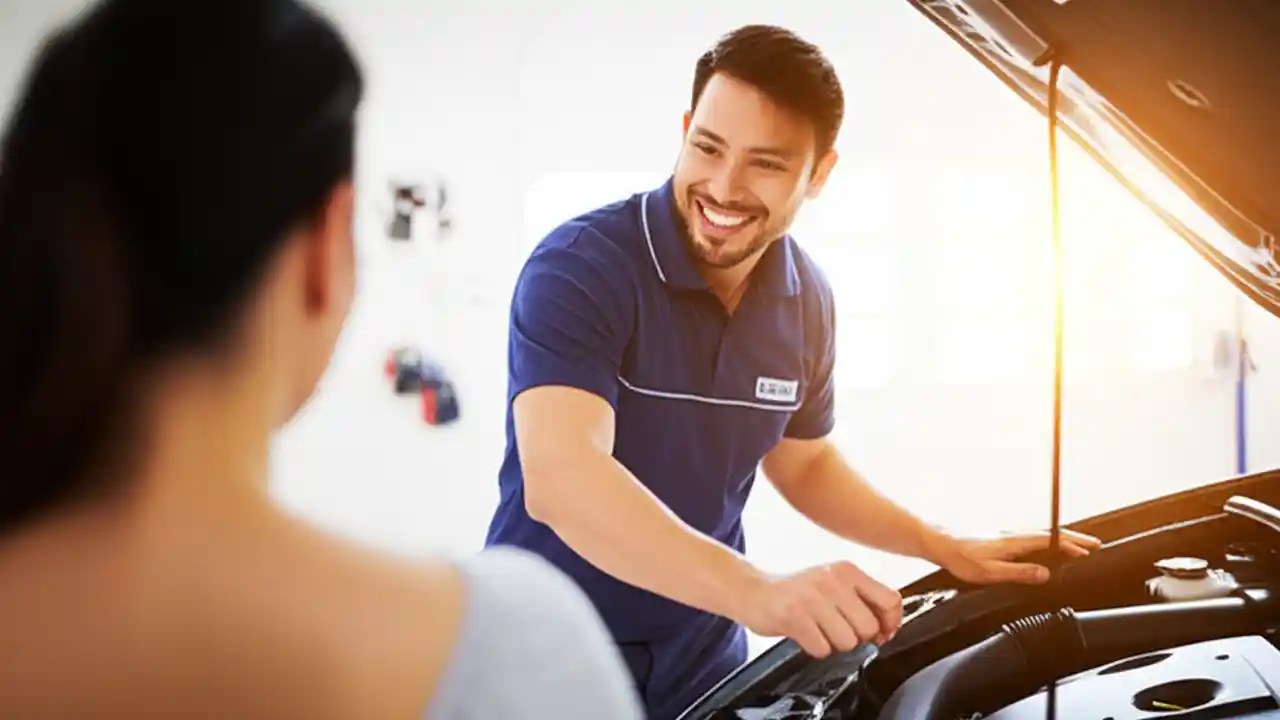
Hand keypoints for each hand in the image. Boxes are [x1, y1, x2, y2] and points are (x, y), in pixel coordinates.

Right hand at [731, 562, 902, 658]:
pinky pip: (822, 648)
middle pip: (869, 627)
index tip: (879, 633)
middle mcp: (832, 579)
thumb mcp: (832, 583)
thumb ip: (861, 598)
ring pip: (847, 641)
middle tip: (836, 630)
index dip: (889, 623)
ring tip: (817, 629)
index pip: (890, 599)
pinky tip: (803, 634)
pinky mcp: (793, 615)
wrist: (752, 590)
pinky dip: (814, 648)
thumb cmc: (796, 591)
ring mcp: (812, 597)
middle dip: (856, 637)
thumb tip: (889, 627)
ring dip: (833, 644)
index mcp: (847, 570)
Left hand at [930, 528, 1102, 584]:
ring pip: (1042, 536)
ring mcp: (1008, 536)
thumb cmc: (961, 556)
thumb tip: (1045, 575)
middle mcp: (1014, 535)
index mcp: (1016, 541)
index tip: (1091, 547)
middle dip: (1074, 540)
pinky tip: (1044, 550)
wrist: (939, 542)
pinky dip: (1046, 542)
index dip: (1074, 543)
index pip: (1053, 539)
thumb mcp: (991, 572)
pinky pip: (1031, 539)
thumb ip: (1020, 573)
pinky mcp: (1001, 539)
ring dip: (1061, 541)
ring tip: (1076, 549)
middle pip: (1051, 535)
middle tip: (1093, 546)